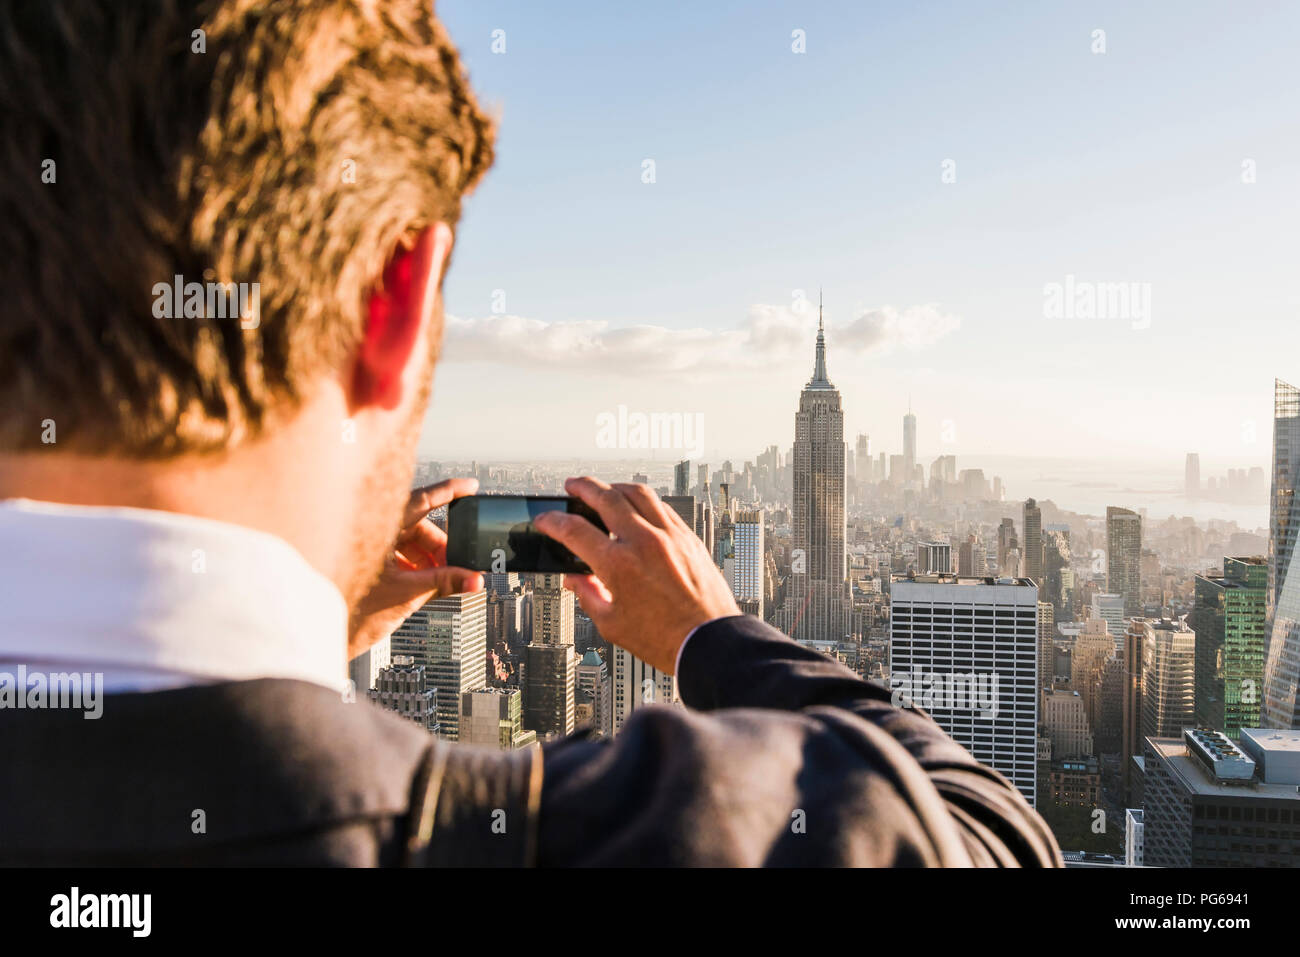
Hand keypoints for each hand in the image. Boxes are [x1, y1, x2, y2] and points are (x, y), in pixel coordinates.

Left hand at [348, 478, 482, 658]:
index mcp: (377, 529)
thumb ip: (443, 584)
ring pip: (408, 541)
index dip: (449, 491)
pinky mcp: (364, 562)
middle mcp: (370, 532)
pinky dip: (413, 565)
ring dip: (427, 558)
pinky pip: (396, 553)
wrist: (319, 636)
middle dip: (440, 546)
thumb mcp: (406, 595)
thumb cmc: (350, 613)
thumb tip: (474, 579)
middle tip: (457, 565)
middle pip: (418, 526)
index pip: (422, 500)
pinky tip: (420, 583)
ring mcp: (366, 547)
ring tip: (439, 580)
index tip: (471, 487)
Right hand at [533, 477, 739, 673]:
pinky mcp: (689, 539)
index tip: (545, 520)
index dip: (553, 521)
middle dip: (583, 487)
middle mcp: (644, 543)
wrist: (709, 642)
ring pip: (638, 493)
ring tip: (604, 490)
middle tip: (571, 486)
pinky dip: (644, 501)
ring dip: (615, 487)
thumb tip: (575, 578)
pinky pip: (662, 507)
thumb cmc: (664, 639)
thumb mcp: (612, 624)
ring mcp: (670, 537)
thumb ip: (588, 595)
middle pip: (606, 497)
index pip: (575, 530)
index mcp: (618, 565)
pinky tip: (637, 508)